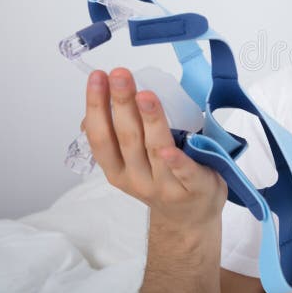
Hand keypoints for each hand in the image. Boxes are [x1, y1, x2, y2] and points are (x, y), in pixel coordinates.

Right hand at [82, 68, 226, 227]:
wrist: (190, 219)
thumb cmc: (162, 180)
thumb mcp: (132, 164)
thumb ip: (118, 139)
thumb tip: (99, 107)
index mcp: (118, 171)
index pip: (101, 137)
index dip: (97, 107)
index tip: (97, 78)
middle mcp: (138, 179)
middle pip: (127, 138)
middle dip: (121, 103)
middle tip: (119, 74)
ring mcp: (166, 186)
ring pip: (154, 150)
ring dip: (149, 121)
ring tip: (144, 94)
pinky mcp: (194, 188)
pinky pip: (184, 173)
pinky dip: (176, 160)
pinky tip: (169, 148)